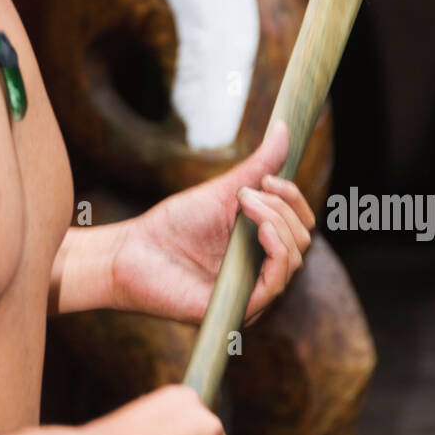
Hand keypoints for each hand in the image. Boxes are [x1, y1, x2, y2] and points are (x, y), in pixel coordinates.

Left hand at [110, 120, 313, 326]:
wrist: (133, 252)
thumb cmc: (175, 224)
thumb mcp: (224, 191)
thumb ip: (257, 166)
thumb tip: (284, 127)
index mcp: (261, 245)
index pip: (301, 224)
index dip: (294, 199)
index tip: (269, 178)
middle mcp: (262, 270)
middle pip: (301, 238)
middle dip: (281, 207)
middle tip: (246, 194)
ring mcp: (253, 291)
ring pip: (293, 258)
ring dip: (277, 222)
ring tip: (247, 205)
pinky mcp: (239, 307)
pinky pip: (275, 283)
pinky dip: (276, 251)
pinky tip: (263, 230)